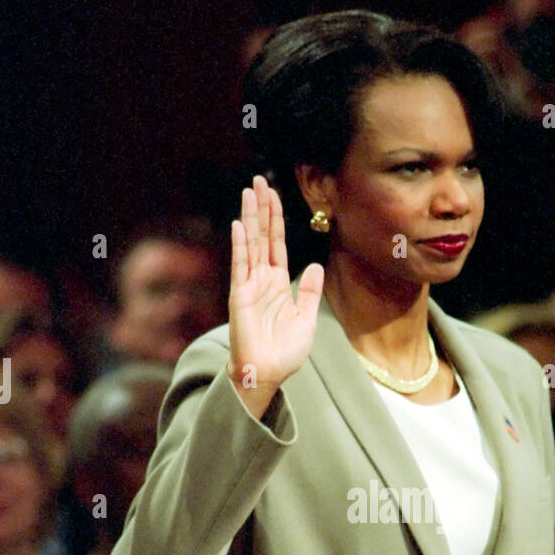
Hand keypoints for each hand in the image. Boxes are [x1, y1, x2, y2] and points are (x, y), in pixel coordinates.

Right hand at [227, 176, 324, 416]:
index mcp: (278, 283)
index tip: (274, 194)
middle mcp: (262, 279)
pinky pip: (240, 265)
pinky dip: (240, 245)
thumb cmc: (285, 352)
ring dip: (250, 217)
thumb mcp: (306, 318)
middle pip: (262, 236)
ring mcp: (249, 285)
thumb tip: (316, 265)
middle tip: (259, 180)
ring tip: (249, 191)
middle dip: (261, 208)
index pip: (277, 244)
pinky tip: (238, 224)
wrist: (268, 374)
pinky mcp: (240, 296)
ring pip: (250, 243)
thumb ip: (310, 291)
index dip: (276, 219)